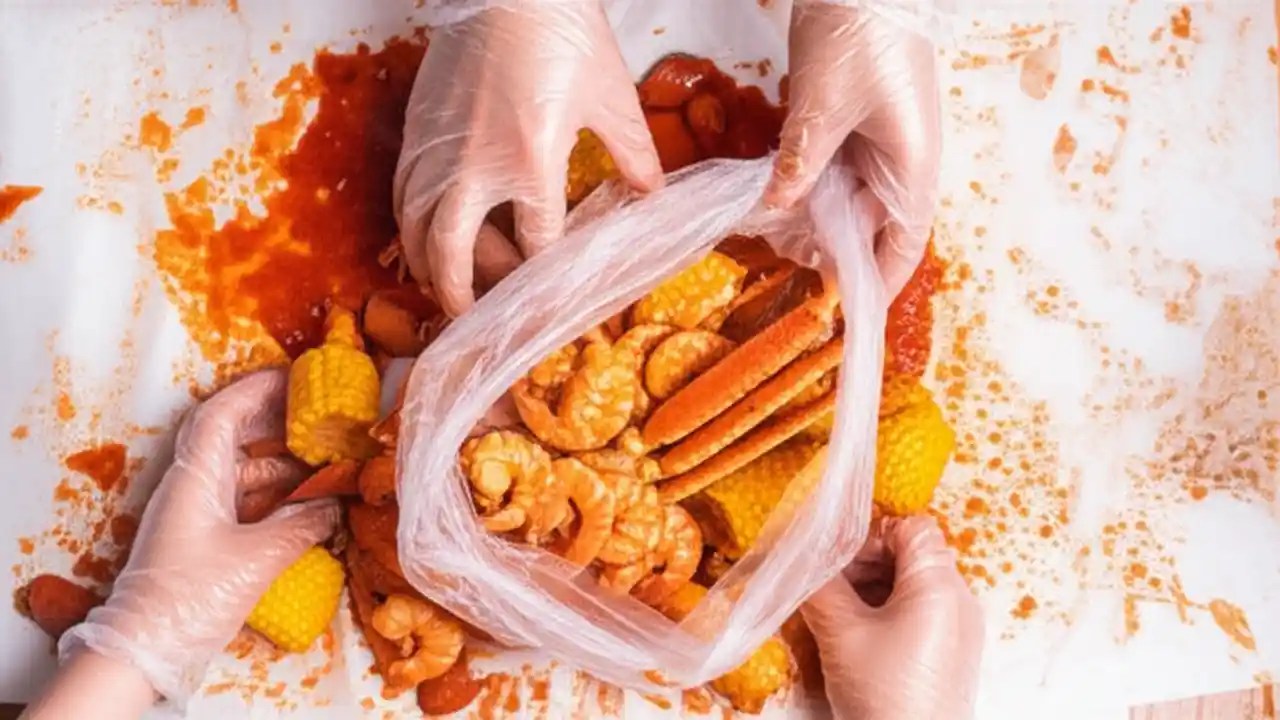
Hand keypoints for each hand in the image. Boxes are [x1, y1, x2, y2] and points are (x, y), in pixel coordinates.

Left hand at [58, 371, 339, 703]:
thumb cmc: (189, 599)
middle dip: (271, 418)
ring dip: (277, 460)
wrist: (143, 649)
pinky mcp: (201, 537)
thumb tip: (334, 505)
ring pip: (238, 469)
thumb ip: (302, 525)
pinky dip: (272, 493)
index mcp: (195, 479)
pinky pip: (240, 499)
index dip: (257, 389)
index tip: (292, 377)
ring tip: (320, 458)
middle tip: (313, 410)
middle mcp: (190, 487)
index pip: (222, 413)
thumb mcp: (257, 559)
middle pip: (229, 434)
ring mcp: (194, 512)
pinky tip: (303, 502)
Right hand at [395, 1, 662, 315]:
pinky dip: (407, 222)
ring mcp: (438, 147)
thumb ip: (635, 155)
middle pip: (454, 251)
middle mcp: (475, 165)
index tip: (547, 302)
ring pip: (416, 225)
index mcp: (531, 161)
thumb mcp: (613, 98)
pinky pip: (401, 190)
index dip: (541, 280)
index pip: (534, 244)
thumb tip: (651, 196)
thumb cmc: (565, 36)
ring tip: (440, 286)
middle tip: (470, 318)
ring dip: (426, 264)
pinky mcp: (417, 127)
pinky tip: (419, 235)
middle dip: (460, 294)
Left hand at [765, 2, 940, 297]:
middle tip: (786, 257)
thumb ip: (801, 163)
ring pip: (850, 198)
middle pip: (871, 226)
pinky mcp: (858, 123)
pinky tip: (777, 194)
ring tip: (775, 230)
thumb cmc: (859, 37)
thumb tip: (777, 209)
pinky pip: (836, 169)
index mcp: (911, 166)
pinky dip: (809, 186)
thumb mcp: (822, 106)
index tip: (848, 311)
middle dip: (831, 248)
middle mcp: (902, 161)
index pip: (902, 243)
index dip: (876, 282)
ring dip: (816, 218)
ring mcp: (881, 141)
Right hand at [802, 515, 983, 719]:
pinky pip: (922, 616)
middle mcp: (959, 600)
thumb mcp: (840, 633)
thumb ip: (820, 586)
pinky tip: (858, 639)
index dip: (872, 533)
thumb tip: (800, 556)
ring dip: (873, 589)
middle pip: (912, 555)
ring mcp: (960, 631)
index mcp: (939, 584)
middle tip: (827, 585)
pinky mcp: (953, 656)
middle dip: (866, 562)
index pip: (912, 527)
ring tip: (836, 615)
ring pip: (914, 587)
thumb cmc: (882, 693)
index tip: (837, 557)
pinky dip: (888, 615)